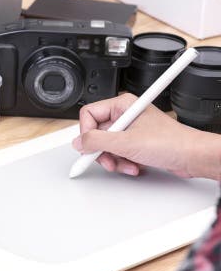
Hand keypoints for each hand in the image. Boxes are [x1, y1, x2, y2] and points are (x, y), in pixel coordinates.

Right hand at [72, 93, 220, 178]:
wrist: (193, 157)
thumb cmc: (171, 142)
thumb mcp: (126, 142)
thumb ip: (97, 141)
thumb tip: (79, 142)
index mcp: (122, 105)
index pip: (89, 114)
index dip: (87, 133)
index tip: (88, 147)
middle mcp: (125, 115)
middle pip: (97, 133)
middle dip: (102, 151)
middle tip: (108, 159)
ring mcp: (130, 130)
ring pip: (106, 146)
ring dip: (114, 159)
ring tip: (125, 164)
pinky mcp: (136, 142)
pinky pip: (118, 153)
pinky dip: (123, 162)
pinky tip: (133, 165)